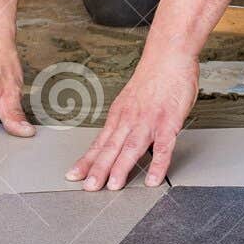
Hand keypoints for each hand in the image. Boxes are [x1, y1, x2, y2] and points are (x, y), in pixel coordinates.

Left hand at [67, 50, 196, 189]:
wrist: (168, 55)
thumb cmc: (153, 77)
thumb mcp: (130, 100)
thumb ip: (125, 120)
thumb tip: (118, 139)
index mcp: (119, 116)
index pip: (99, 143)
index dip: (86, 160)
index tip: (74, 175)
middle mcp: (130, 120)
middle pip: (111, 148)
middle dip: (98, 169)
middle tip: (88, 187)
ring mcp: (149, 121)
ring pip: (131, 148)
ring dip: (121, 168)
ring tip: (112, 186)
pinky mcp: (169, 122)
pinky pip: (163, 147)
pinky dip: (158, 164)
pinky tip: (153, 179)